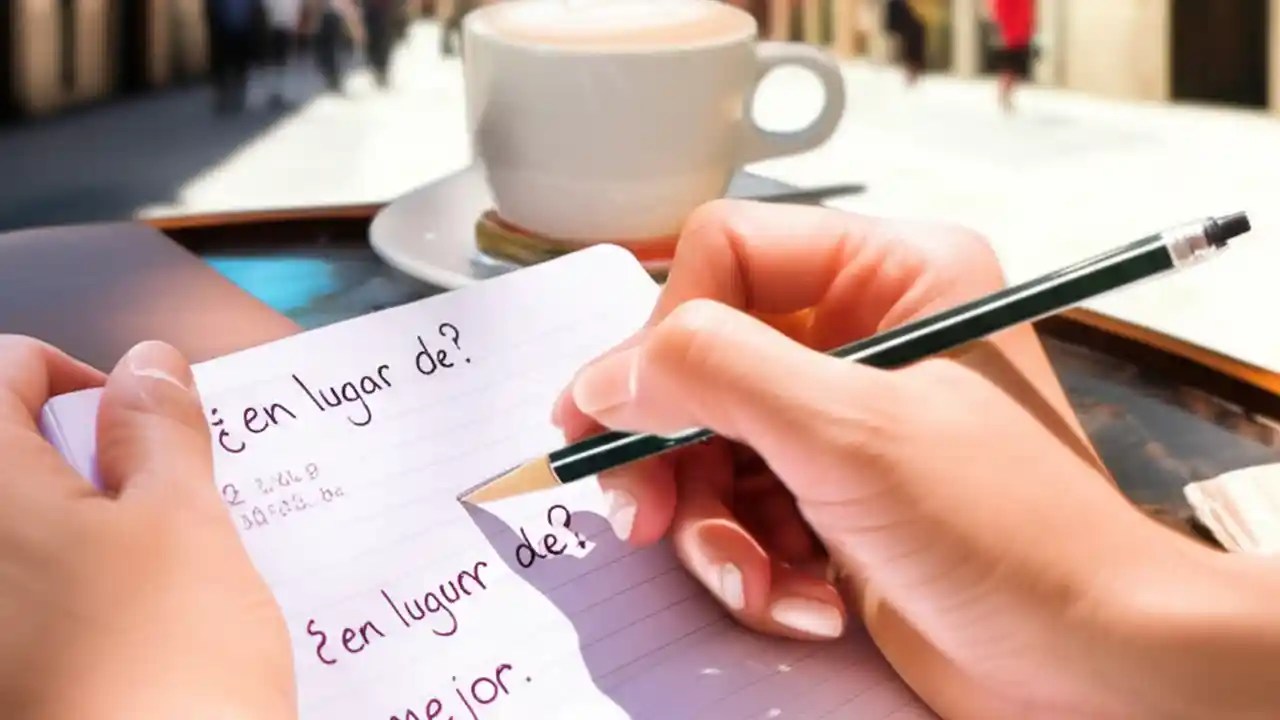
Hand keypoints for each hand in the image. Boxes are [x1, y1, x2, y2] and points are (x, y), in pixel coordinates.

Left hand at [0, 338, 294, 718]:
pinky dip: (99, 599)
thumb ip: (161, 432)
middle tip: (179, 508)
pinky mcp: (20, 674)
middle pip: (26, 460)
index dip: (85, 377)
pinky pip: (47, 601)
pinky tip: (156, 641)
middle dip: (109, 465)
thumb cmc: (157, 681)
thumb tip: (147, 366)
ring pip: (46, 535)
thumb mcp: (184, 528)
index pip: (6, 371)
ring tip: (182, 585)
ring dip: (113, 536)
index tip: (149, 425)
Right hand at [552, 201, 1227, 717]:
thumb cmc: (1011, 532)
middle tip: (645, 517)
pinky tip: (802, 602)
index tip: (625, 417)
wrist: (1088, 664)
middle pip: (701, 358)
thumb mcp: (851, 433)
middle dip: (673, 453)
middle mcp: (861, 333)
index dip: (665, 333)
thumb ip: (715, 374)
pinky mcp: (830, 495)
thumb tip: (606, 376)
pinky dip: (752, 564)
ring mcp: (842, 419)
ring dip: (714, 528)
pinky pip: (740, 508)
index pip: (724, 253)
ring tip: (759, 583)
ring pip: (708, 443)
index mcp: (889, 273)